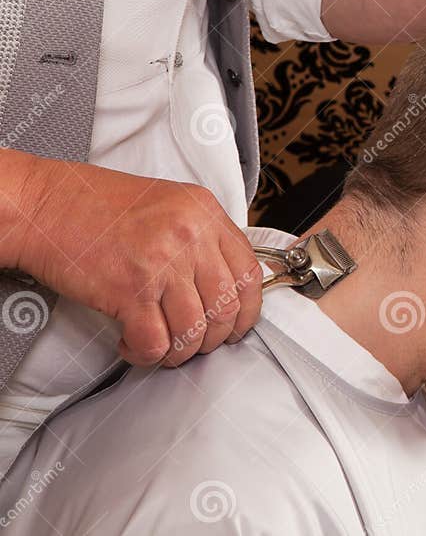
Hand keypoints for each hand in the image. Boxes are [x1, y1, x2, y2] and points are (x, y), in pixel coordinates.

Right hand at [15, 160, 262, 366]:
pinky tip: (132, 343)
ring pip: (194, 331)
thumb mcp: (170, 204)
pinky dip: (147, 354)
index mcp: (205, 212)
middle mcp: (190, 236)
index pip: (249, 273)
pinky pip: (156, 342)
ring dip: (179, 351)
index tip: (236, 326)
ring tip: (162, 346)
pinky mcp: (129, 290)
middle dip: (214, 338)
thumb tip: (227, 281)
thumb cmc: (97, 205)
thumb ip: (203, 237)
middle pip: (227, 308)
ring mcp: (161, 263)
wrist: (42, 205)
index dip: (247, 310)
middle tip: (194, 342)